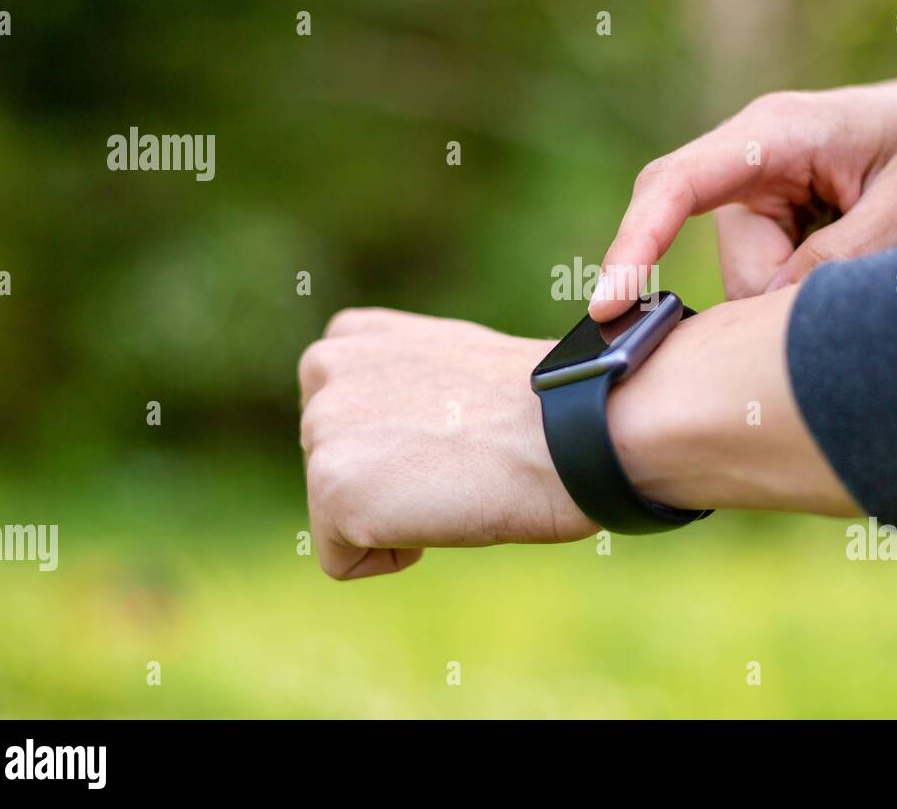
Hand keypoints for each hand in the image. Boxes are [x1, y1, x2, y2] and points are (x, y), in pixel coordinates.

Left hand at [298, 308, 594, 579]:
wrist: (574, 428)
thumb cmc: (539, 405)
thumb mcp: (454, 366)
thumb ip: (400, 385)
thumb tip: (394, 431)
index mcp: (352, 335)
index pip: (341, 423)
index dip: (398, 447)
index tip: (453, 434)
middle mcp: (324, 368)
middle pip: (335, 468)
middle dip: (391, 481)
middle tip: (459, 460)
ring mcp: (322, 427)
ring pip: (339, 512)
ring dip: (396, 515)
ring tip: (454, 480)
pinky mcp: (330, 487)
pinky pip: (341, 560)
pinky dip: (392, 556)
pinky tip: (441, 512)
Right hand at [589, 58, 896, 320]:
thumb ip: (841, 260)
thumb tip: (765, 311)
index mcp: (776, 131)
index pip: (677, 184)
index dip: (635, 243)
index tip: (609, 304)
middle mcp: (754, 158)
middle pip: (732, 259)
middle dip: (788, 294)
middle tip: (876, 271)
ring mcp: (765, 192)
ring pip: (754, 281)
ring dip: (813, 291)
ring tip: (887, 247)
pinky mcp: (779, 221)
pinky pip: (774, 280)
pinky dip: (815, 288)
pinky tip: (867, 254)